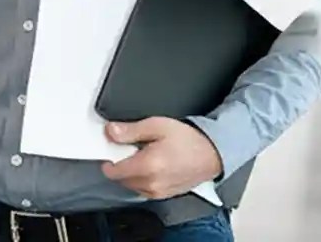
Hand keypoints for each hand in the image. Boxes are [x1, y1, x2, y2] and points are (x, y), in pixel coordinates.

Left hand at [100, 118, 223, 199]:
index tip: (112, 148)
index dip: (109, 158)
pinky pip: (142, 189)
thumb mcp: (157, 125)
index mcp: (147, 166)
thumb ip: (131, 130)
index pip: (113, 171)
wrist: (212, 154)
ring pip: (131, 185)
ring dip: (131, 172)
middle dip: (121, 164)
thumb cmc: (188, 139)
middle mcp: (151, 184)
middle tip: (133, 148)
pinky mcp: (163, 195)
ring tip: (145, 156)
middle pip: (121, 178)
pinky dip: (142, 179)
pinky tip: (152, 166)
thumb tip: (110, 132)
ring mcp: (157, 192)